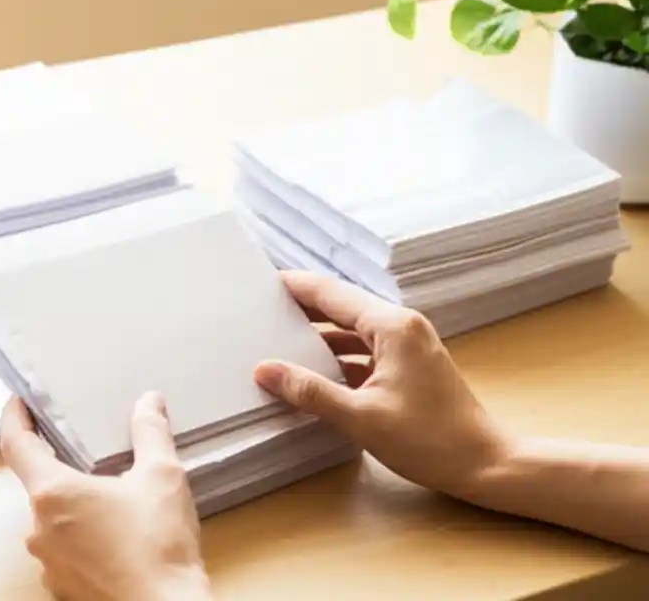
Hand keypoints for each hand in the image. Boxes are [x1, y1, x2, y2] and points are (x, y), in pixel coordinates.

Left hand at [0, 394, 211, 600]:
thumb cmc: (159, 550)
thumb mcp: (162, 478)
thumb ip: (151, 433)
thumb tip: (148, 403)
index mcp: (53, 494)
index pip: (15, 444)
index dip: (14, 417)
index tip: (19, 403)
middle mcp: (40, 529)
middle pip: (40, 484)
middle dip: (65, 468)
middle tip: (94, 456)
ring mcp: (49, 564)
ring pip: (54, 522)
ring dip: (77, 509)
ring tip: (115, 504)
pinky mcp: (62, 588)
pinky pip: (66, 553)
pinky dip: (84, 541)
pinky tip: (117, 541)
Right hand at [254, 270, 515, 498]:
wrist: (486, 464)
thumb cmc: (429, 440)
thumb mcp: (360, 417)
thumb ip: (309, 391)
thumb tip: (265, 369)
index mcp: (391, 326)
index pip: (332, 293)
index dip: (295, 286)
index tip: (260, 283)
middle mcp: (401, 326)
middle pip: (342, 306)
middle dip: (303, 308)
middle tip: (261, 310)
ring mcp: (409, 345)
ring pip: (353, 329)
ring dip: (320, 335)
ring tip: (279, 339)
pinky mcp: (411, 365)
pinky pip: (365, 350)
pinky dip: (339, 356)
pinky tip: (314, 371)